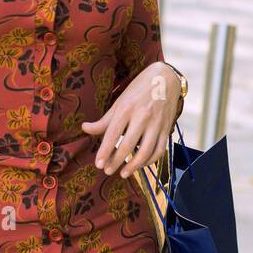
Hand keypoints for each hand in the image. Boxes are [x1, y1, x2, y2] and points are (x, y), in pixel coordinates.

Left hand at [81, 61, 181, 177]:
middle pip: (128, 144)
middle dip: (117, 161)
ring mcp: (156, 123)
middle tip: (108, 171)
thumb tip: (85, 128)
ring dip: (134, 165)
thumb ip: (104, 119)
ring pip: (146, 151)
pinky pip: (159, 149)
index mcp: (127, 108)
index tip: (99, 164)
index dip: (105, 150)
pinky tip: (141, 165)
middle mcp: (142, 116)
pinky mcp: (167, 128)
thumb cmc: (139, 89)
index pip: (113, 133)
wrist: (166, 79)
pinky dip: (150, 161)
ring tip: (124, 173)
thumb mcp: (120, 101)